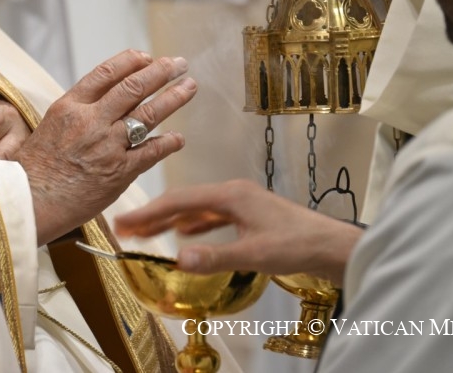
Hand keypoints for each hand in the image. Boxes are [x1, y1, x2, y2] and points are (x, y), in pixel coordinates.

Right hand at [17, 49, 196, 244]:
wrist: (28, 204)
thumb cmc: (34, 170)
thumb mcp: (49, 127)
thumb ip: (78, 113)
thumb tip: (105, 101)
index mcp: (70, 107)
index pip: (106, 73)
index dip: (131, 62)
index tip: (147, 57)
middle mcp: (90, 122)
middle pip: (133, 88)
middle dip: (160, 72)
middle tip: (178, 64)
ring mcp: (106, 146)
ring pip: (148, 114)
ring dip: (173, 98)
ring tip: (189, 86)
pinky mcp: (119, 172)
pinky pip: (151, 152)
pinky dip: (168, 143)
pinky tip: (179, 138)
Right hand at [114, 179, 360, 284]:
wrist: (330, 245)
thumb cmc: (297, 245)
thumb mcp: (253, 254)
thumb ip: (215, 257)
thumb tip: (177, 258)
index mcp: (230, 195)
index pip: (179, 201)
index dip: (148, 212)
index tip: (123, 222)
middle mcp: (233, 193)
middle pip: (184, 202)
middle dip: (154, 215)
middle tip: (125, 227)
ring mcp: (241, 202)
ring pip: (196, 209)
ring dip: (171, 220)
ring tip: (147, 232)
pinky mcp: (249, 214)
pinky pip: (212, 216)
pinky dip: (194, 225)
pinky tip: (185, 234)